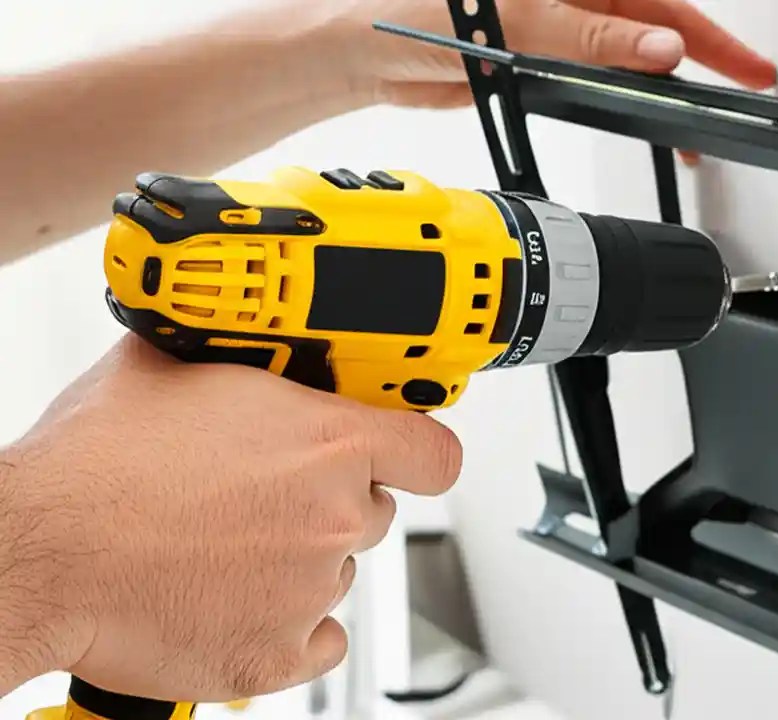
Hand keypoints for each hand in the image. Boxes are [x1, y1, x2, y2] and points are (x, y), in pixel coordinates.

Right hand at [0, 335, 460, 700]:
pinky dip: (289, 623)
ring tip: (225, 543)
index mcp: (328, 440)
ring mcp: (312, 590)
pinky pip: (320, 637)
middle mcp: (335, 516)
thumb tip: (237, 334)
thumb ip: (234, 356)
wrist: (38, 554)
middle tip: (262, 495)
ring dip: (299, 559)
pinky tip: (237, 595)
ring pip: (337, 570)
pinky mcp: (278, 654)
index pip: (434, 452)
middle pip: (371, 509)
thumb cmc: (92, 467)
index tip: (406, 455)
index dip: (419, 452)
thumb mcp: (170, 369)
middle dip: (328, 499)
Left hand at [321, 0, 776, 161]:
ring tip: (694, 127)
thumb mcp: (516, 15)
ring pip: (627, 58)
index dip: (707, 32)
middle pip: (653, 25)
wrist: (359, 47)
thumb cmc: (412, 4)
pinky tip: (641, 117)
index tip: (745, 62)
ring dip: (660, 89)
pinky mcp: (539, 62)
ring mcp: (556, 28)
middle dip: (703, 59)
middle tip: (748, 87)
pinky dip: (621, 103)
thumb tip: (657, 46)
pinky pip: (595, 82)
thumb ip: (592, 35)